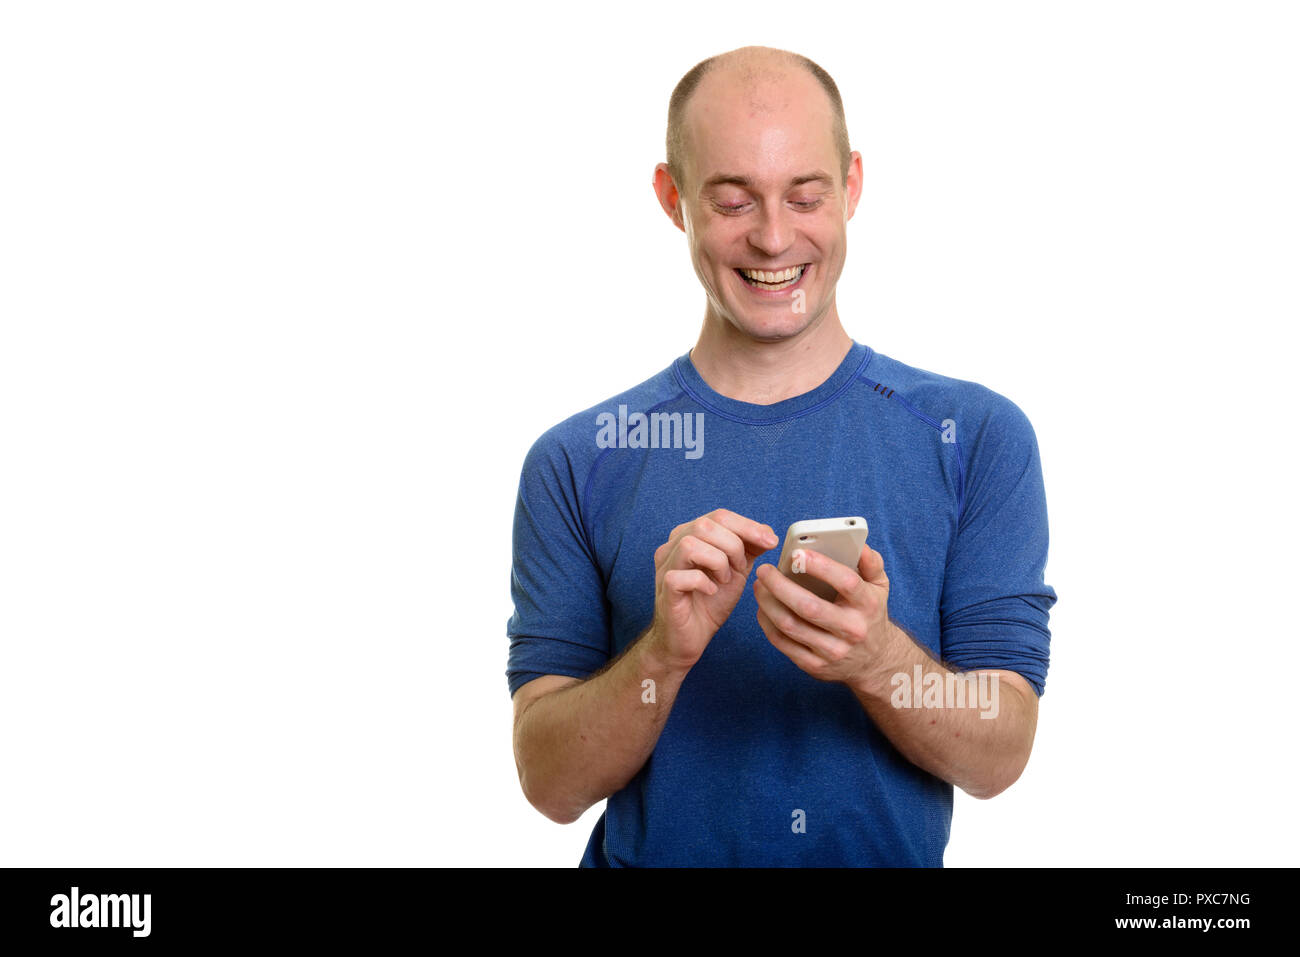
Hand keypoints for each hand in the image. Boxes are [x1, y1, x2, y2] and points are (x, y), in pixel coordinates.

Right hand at [646, 509, 777, 671]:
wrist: (690, 638)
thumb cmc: (710, 603)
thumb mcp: (736, 571)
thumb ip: (748, 549)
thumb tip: (768, 533)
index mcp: (690, 535)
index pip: (719, 516)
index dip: (748, 526)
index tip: (771, 541)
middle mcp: (673, 546)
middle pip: (704, 525)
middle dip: (733, 544)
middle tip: (741, 567)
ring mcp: (665, 567)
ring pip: (690, 545)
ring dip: (717, 562)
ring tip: (724, 579)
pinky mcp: (664, 589)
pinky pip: (681, 576)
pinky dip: (703, 582)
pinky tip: (711, 591)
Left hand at [752, 542, 900, 686]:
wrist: (875, 662)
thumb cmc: (870, 615)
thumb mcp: (880, 587)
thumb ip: (871, 562)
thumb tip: (859, 543)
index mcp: (867, 605)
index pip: (846, 582)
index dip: (820, 566)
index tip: (796, 553)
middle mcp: (852, 630)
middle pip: (809, 607)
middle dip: (780, 586)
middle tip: (764, 570)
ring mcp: (832, 651)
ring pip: (790, 626)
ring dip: (768, 603)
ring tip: (759, 586)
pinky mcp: (815, 666)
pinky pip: (783, 643)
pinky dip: (767, 623)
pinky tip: (763, 608)